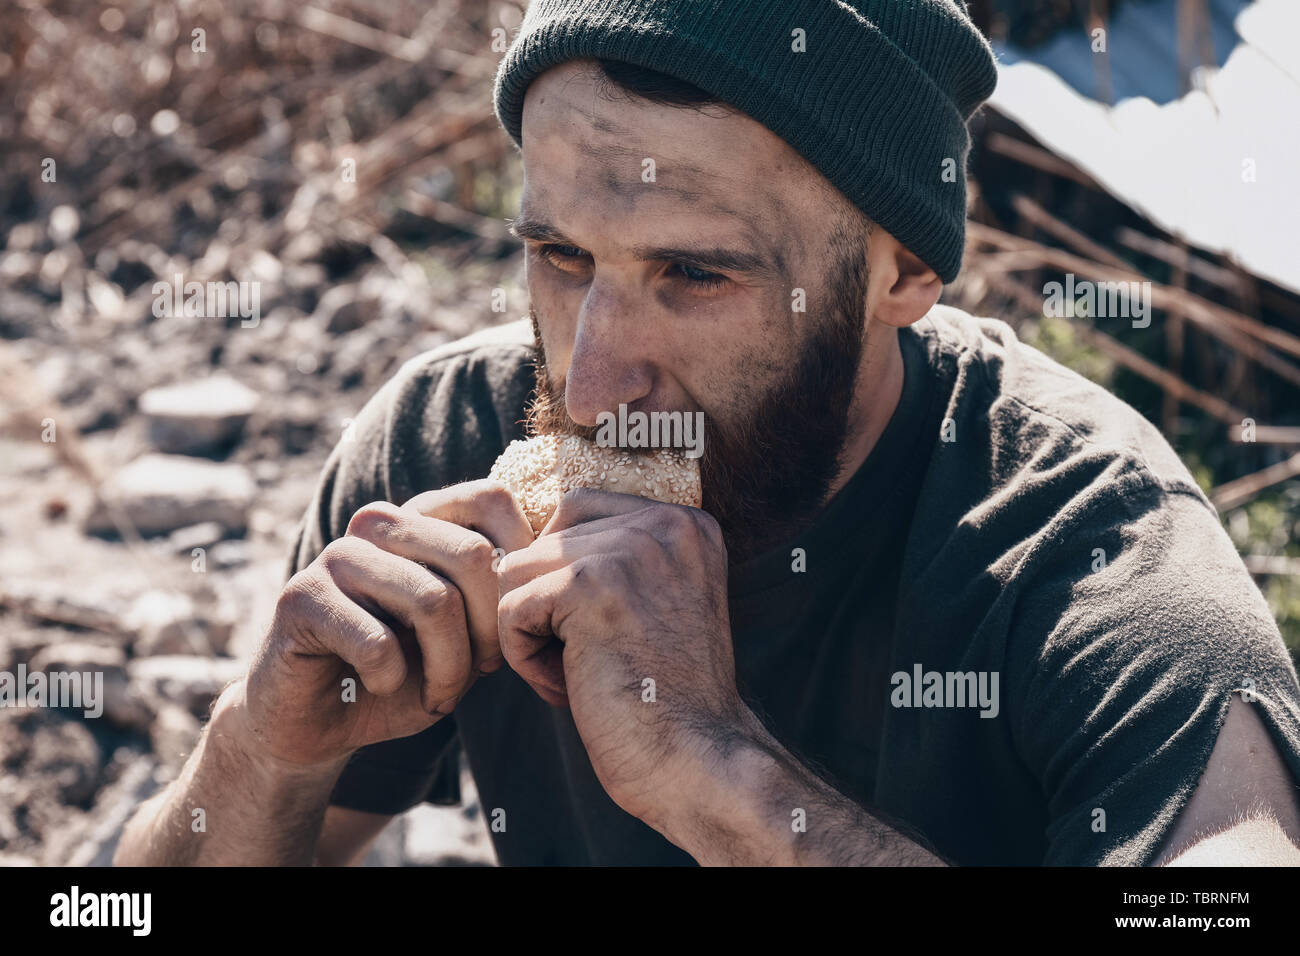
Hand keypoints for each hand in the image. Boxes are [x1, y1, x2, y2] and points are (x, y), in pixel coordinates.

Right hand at [239, 480, 532, 767]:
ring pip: (433, 601)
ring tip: (437, 694)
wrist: (318, 722)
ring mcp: (338, 554)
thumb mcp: (470, 640)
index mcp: (423, 519)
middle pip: (473, 555)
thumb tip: (545, 573)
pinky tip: (379, 686)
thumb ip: (502, 601)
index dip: (514, 573)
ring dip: (447, 668)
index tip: (503, 632)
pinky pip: (378, 642)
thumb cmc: (405, 677)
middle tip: (473, 677)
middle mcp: (380, 522)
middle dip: (486, 633)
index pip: (494, 501)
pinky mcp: (301, 596)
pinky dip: (393, 680)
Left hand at [495, 488, 755, 825]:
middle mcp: (665, 522)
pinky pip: (511, 608)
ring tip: (577, 675)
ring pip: (520, 572)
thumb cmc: (666, 699)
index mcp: (687, 522)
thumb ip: (613, 558)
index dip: (566, 579)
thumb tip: (519, 544)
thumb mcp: (657, 604)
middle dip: (547, 607)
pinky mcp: (588, 585)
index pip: (579, 512)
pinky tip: (570, 690)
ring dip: (532, 631)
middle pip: (545, 541)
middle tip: (586, 662)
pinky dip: (524, 658)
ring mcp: (629, 549)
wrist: (698, 761)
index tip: (602, 636)